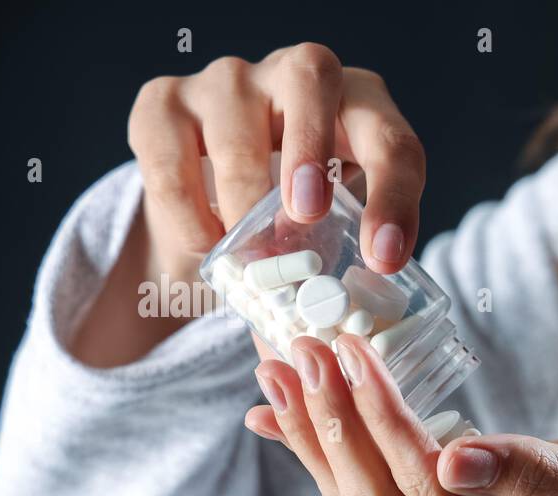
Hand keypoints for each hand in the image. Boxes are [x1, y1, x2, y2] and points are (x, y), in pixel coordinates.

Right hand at [78, 44, 424, 366]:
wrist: (221, 199)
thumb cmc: (300, 223)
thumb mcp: (339, 242)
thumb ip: (346, 278)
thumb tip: (340, 357)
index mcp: (363, 110)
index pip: (392, 142)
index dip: (393, 199)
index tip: (384, 260)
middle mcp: (299, 77)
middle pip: (311, 76)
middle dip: (309, 145)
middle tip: (305, 216)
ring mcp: (229, 82)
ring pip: (235, 116)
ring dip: (243, 196)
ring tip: (250, 258)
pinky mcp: (164, 103)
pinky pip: (169, 149)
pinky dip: (186, 207)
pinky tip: (205, 247)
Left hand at [245, 335, 557, 495]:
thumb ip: (544, 470)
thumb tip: (453, 458)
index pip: (425, 482)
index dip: (379, 416)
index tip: (343, 348)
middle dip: (329, 423)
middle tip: (292, 348)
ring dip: (317, 436)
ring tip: (274, 371)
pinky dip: (331, 453)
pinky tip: (285, 417)